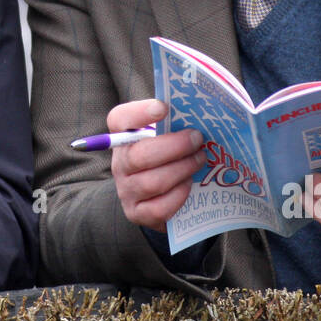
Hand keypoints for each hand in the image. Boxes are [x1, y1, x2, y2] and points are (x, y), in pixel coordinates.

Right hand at [107, 98, 204, 232]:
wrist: (153, 195)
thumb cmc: (164, 156)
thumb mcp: (163, 136)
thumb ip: (173, 123)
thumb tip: (201, 112)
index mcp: (122, 136)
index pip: (120, 119)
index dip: (139, 113)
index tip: (163, 108)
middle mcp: (119, 163)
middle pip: (140, 155)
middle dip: (175, 146)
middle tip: (197, 139)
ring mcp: (126, 190)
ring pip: (153, 182)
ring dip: (182, 169)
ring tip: (200, 159)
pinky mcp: (137, 213)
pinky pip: (160, 207)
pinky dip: (179, 195)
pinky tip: (189, 184)